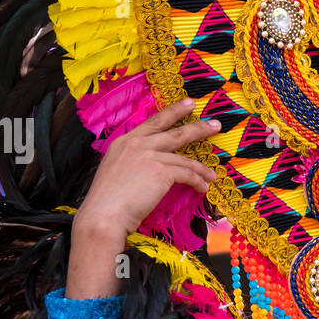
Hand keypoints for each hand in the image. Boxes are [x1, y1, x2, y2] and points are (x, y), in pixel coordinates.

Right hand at [67, 99, 220, 298]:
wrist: (103, 215)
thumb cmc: (107, 201)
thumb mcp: (116, 170)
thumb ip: (132, 161)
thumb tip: (150, 167)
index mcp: (124, 142)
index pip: (153, 122)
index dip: (172, 112)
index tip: (187, 104)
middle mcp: (137, 144)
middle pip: (174, 131)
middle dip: (198, 127)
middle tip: (215, 124)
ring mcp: (149, 155)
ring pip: (184, 156)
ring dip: (201, 168)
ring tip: (212, 174)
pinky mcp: (161, 171)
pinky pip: (187, 174)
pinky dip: (197, 182)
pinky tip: (203, 188)